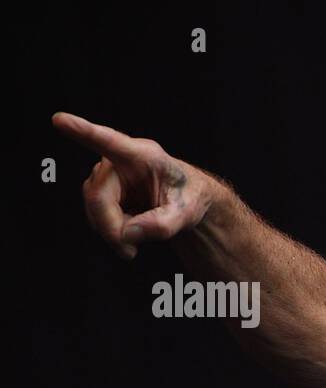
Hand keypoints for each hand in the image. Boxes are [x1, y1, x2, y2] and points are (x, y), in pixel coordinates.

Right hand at [52, 112, 214, 259]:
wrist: (187, 201)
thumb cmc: (188, 198)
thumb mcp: (185, 214)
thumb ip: (161, 225)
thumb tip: (127, 234)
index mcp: (144, 155)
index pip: (110, 142)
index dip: (84, 132)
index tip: (61, 120)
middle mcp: (119, 160)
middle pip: (98, 195)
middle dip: (111, 227)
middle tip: (129, 252)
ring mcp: (107, 174)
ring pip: (93, 207)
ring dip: (111, 231)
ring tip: (136, 243)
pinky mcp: (103, 189)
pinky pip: (96, 214)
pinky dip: (111, 230)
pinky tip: (130, 232)